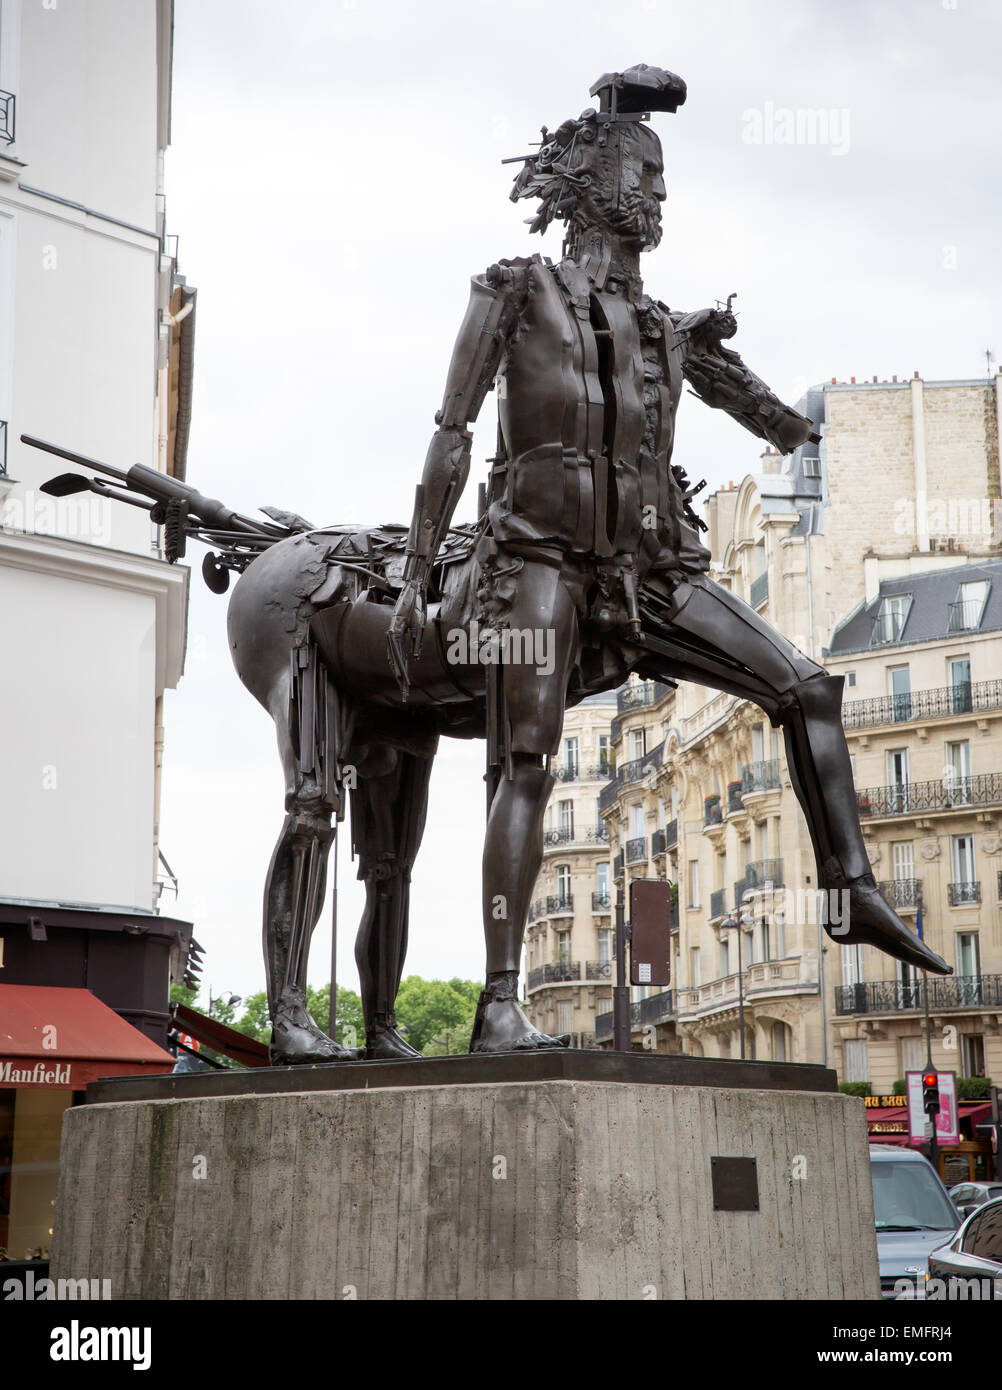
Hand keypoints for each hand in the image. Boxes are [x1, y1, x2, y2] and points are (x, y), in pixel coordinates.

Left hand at [386, 579, 425, 696]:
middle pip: (396, 659)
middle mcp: (394, 635)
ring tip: (400, 680)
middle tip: (403, 690)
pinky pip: (395, 643)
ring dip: (397, 668)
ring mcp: (393, 630)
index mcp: (401, 637)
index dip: (403, 672)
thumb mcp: (419, 628)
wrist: (414, 590)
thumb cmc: (416, 607)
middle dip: (400, 676)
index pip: (401, 658)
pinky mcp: (395, 625)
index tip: (405, 685)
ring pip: (394, 653)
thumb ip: (416, 643)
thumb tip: (415, 657)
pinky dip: (395, 654)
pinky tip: (396, 664)